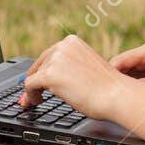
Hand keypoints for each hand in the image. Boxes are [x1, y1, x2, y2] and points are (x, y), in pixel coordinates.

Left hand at [19, 34, 134, 121]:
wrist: (115, 95)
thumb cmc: (107, 87)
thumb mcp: (86, 67)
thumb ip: (69, 67)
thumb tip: (49, 78)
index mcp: (72, 42)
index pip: (49, 55)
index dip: (42, 71)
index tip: (38, 82)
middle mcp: (63, 46)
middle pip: (39, 64)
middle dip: (35, 80)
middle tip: (33, 95)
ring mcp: (56, 59)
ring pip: (33, 75)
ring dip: (34, 89)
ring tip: (38, 100)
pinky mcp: (49, 75)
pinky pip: (29, 86)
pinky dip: (30, 96)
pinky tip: (37, 102)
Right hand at [109, 42, 144, 98]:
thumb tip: (128, 91)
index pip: (118, 62)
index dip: (107, 76)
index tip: (102, 91)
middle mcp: (142, 55)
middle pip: (116, 68)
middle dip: (111, 81)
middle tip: (106, 97)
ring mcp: (142, 63)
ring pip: (120, 74)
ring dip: (117, 85)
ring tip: (114, 99)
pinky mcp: (143, 72)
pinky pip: (127, 79)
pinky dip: (124, 87)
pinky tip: (123, 98)